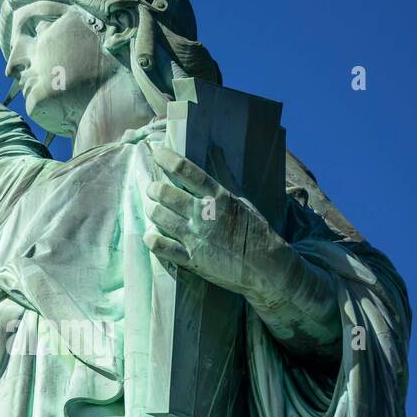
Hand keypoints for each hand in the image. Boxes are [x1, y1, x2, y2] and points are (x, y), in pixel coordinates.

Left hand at [143, 142, 274, 296]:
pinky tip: (151, 234)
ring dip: (152, 209)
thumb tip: (214, 149)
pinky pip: (160, 246)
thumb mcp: (241, 199)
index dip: (167, 158)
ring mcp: (195, 238)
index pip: (186, 170)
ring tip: (153, 208)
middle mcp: (204, 214)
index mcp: (217, 196)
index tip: (157, 153)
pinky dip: (151, 237)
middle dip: (154, 188)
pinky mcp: (190, 259)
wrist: (265, 266)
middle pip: (165, 193)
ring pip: (159, 216)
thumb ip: (223, 175)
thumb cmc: (255, 230)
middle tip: (153, 189)